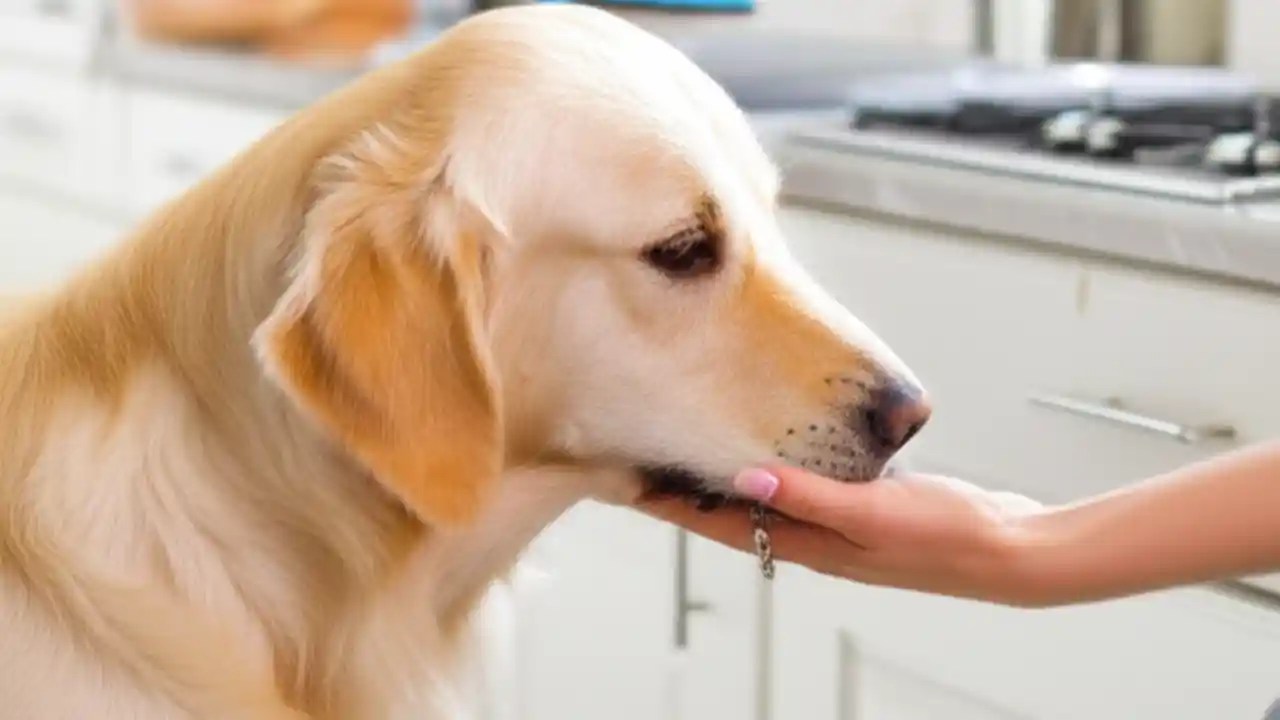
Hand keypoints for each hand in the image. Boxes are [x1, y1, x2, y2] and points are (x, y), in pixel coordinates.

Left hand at [641, 466, 1045, 604]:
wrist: (1009, 549)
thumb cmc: (947, 537)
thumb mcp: (873, 513)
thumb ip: (810, 497)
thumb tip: (744, 481)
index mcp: (813, 544)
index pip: (724, 526)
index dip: (676, 507)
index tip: (631, 485)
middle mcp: (819, 538)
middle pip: (736, 517)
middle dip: (691, 493)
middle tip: (650, 461)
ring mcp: (842, 524)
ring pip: (770, 501)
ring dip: (733, 481)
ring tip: (699, 450)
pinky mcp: (867, 506)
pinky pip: (808, 487)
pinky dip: (783, 470)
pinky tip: (782, 447)